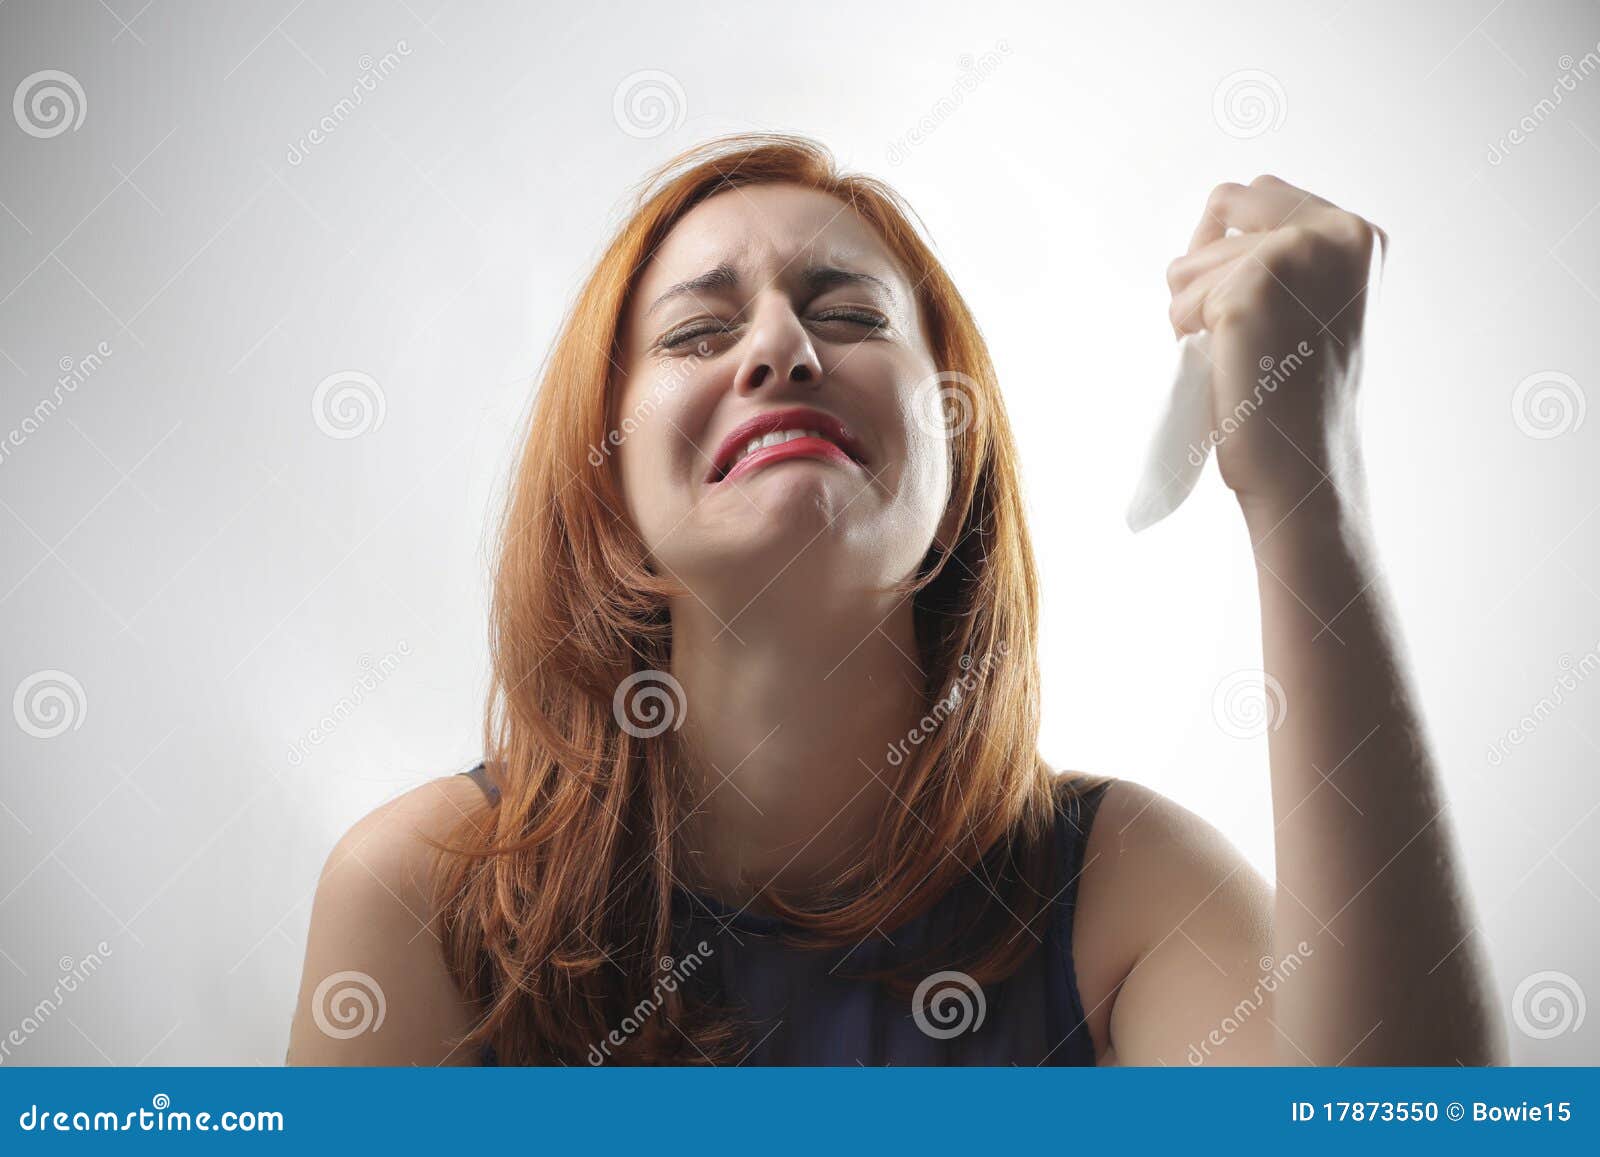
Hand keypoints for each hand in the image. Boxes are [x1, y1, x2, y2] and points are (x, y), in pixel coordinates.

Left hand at [1165, 175, 1384, 517]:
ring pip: (1189, 261)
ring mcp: (1292, 255)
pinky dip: (1185, 335)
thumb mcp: (1309, 299)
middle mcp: (1333, 231)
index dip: (1226, 243)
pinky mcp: (1249, 289)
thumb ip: (1284, 249)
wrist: (1302, 463)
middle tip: (1236, 327)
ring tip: (1236, 353)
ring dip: (1192, 310)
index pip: (1256, 191)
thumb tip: (1220, 208)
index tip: (1245, 301)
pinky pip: (1179, 300)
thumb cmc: (1295, 391)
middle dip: (1206, 267)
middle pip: (1222, 206)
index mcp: (1357, 232)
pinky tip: (1225, 364)